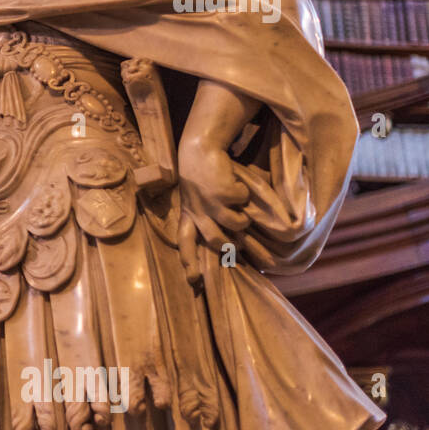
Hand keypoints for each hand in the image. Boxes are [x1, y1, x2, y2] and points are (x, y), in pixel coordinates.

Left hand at [177, 136, 249, 252]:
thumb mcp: (197, 198)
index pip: (185, 241)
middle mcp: (196, 210)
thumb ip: (207, 215)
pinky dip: (244, 193)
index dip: (189, 260)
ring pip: (233, 224)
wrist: (198, 149)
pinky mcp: (221, 191)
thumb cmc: (201, 176)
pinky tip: (237, 185)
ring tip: (243, 214)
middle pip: (213, 239)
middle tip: (238, 245)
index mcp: (188, 214)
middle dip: (229, 245)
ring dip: (242, 221)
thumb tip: (232, 238)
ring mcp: (208, 201)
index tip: (193, 280)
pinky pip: (241, 200)